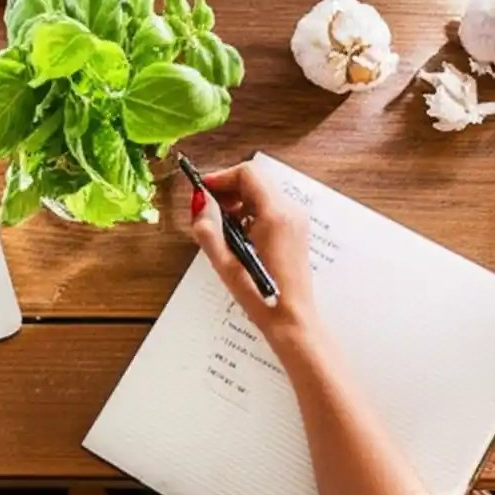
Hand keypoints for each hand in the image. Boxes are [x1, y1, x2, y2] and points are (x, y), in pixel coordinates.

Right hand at [188, 161, 320, 355]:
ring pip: (261, 193)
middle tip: (207, 210)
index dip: (220, 178)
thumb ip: (207, 229)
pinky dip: (249, 212)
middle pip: (254, 180)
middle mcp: (290, 212)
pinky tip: (238, 236)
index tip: (202, 192)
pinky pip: (269, 208)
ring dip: (237, 202)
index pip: (246, 174)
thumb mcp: (225, 263)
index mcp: (275, 215)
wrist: (292, 320)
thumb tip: (198, 203)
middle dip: (227, 190)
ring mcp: (295, 221)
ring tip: (221, 227)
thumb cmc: (262, 296)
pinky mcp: (295, 231)